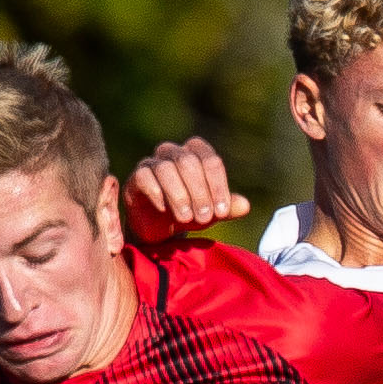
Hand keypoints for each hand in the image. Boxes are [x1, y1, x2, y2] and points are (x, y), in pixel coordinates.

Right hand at [121, 139, 250, 242]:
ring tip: (187, 218)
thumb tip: (246, 205)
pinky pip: (146, 177)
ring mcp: (153, 163)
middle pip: (189, 162)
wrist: (158, 229)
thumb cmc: (188, 214)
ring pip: (167, 169)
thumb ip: (228, 208)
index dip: (218, 185)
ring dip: (180, 195)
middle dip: (200, 192)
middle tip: (205, 218)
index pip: (210, 160)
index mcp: (196, 155)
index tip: (222, 211)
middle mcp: (174, 153)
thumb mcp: (211, 213)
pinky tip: (164, 210)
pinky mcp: (136, 177)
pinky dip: (158, 194)